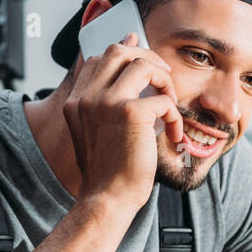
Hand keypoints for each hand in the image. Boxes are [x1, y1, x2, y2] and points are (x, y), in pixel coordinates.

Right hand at [62, 33, 184, 205]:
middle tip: (164, 78)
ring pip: (142, 64)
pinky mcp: (131, 113)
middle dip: (147, 57)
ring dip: (164, 80)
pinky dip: (175, 117)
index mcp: (76, 102)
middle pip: (118, 51)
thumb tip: (123, 83)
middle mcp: (87, 97)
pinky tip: (174, 136)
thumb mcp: (96, 133)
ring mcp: (107, 102)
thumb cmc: (109, 172)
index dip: (125, 53)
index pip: (97, 59)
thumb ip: (105, 105)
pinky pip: (164, 99)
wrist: (107, 199)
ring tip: (170, 104)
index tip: (146, 62)